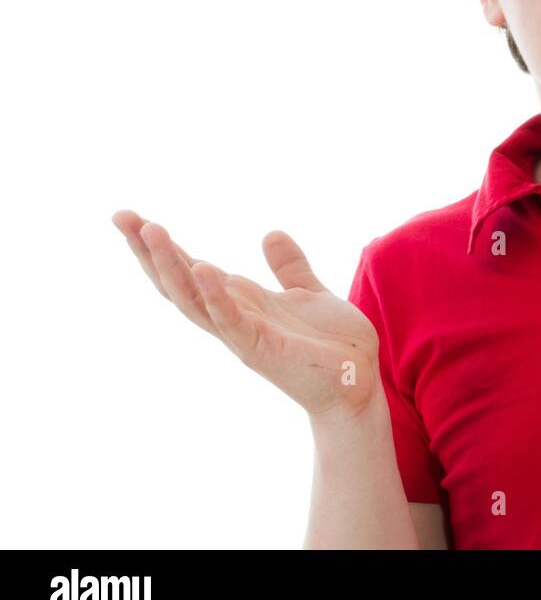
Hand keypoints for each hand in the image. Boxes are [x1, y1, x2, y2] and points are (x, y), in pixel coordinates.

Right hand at [111, 210, 379, 421]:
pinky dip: (216, 296)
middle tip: (121, 216)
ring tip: (151, 231)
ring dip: (171, 267)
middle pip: (178, 283)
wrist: (359, 384)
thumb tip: (270, 233)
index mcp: (241, 302)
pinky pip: (232, 321)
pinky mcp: (262, 349)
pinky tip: (204, 268)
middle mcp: (233, 318)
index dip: (161, 246)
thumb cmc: (332, 347)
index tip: (130, 217)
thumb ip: (289, 268)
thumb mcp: (309, 294)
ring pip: (193, 300)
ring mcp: (243, 335)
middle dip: (149, 251)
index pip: (189, 270)